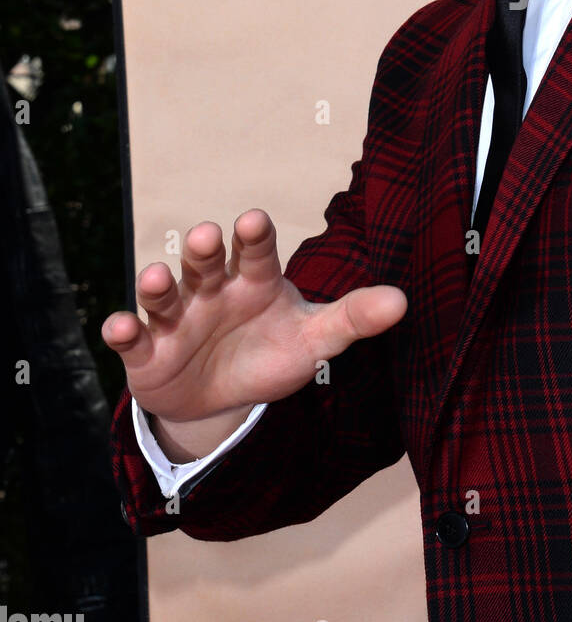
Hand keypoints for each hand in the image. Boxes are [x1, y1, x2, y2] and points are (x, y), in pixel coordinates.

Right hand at [102, 208, 406, 423]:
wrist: (225, 398)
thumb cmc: (273, 352)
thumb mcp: (315, 339)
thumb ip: (353, 318)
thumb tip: (402, 301)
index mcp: (255, 280)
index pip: (256, 250)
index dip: (254, 236)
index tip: (253, 223)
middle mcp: (213, 290)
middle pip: (204, 261)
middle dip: (202, 249)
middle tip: (205, 237)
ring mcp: (177, 318)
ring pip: (164, 293)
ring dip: (158, 284)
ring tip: (156, 278)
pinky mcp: (148, 351)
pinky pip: (132, 337)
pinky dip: (122, 331)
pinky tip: (119, 327)